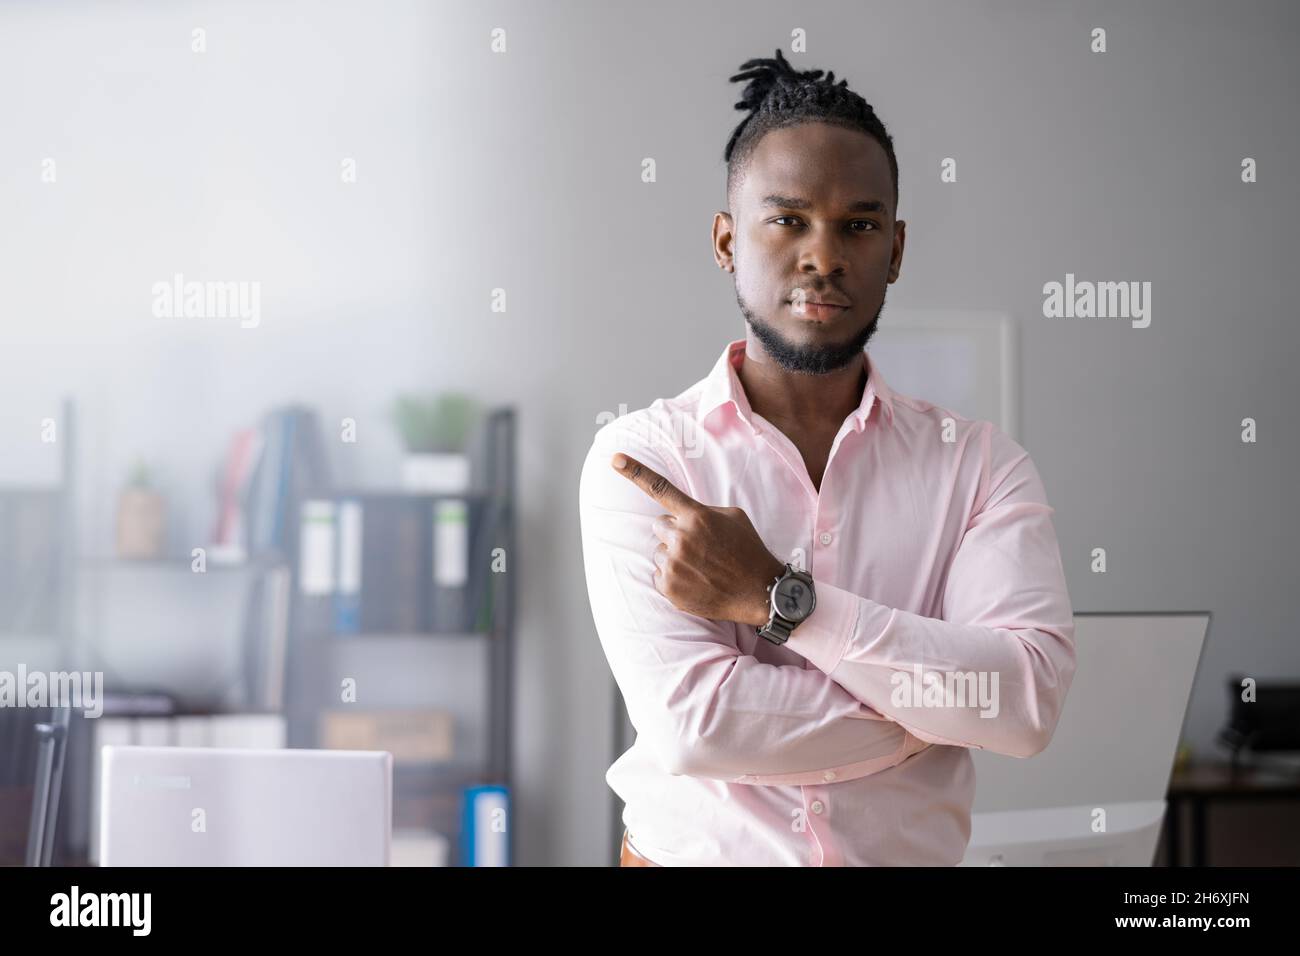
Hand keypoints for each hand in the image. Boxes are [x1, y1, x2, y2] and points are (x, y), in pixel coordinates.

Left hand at [611, 452, 785, 627]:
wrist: (759, 592)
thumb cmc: (748, 551)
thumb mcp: (734, 518)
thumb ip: (703, 511)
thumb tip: (682, 514)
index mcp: (697, 516)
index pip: (660, 489)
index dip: (635, 472)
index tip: (615, 458)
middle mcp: (681, 537)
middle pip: (659, 526)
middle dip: (674, 533)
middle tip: (700, 547)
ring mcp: (674, 564)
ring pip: (659, 552)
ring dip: (674, 556)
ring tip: (701, 567)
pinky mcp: (669, 587)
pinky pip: (659, 574)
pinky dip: (674, 578)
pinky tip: (696, 581)